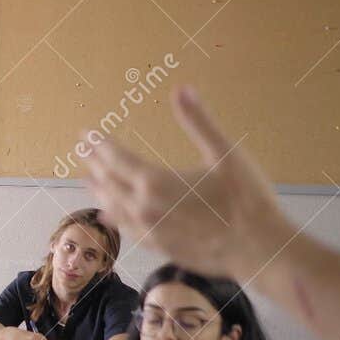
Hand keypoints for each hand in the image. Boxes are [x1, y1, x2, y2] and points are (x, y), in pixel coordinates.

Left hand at [83, 86, 293, 280]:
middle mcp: (144, 208)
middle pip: (109, 182)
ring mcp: (150, 231)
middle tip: (81, 150)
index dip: (99, 144)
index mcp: (155, 182)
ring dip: (98, 190)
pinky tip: (107, 215)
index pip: (116, 158)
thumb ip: (199, 121)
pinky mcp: (160, 247)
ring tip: (87, 179)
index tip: (85, 133)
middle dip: (94, 163)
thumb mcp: (226, 153)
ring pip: (113, 208)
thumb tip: (181, 89)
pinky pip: (127, 229)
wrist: (259, 250)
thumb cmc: (247, 200)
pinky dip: (113, 217)